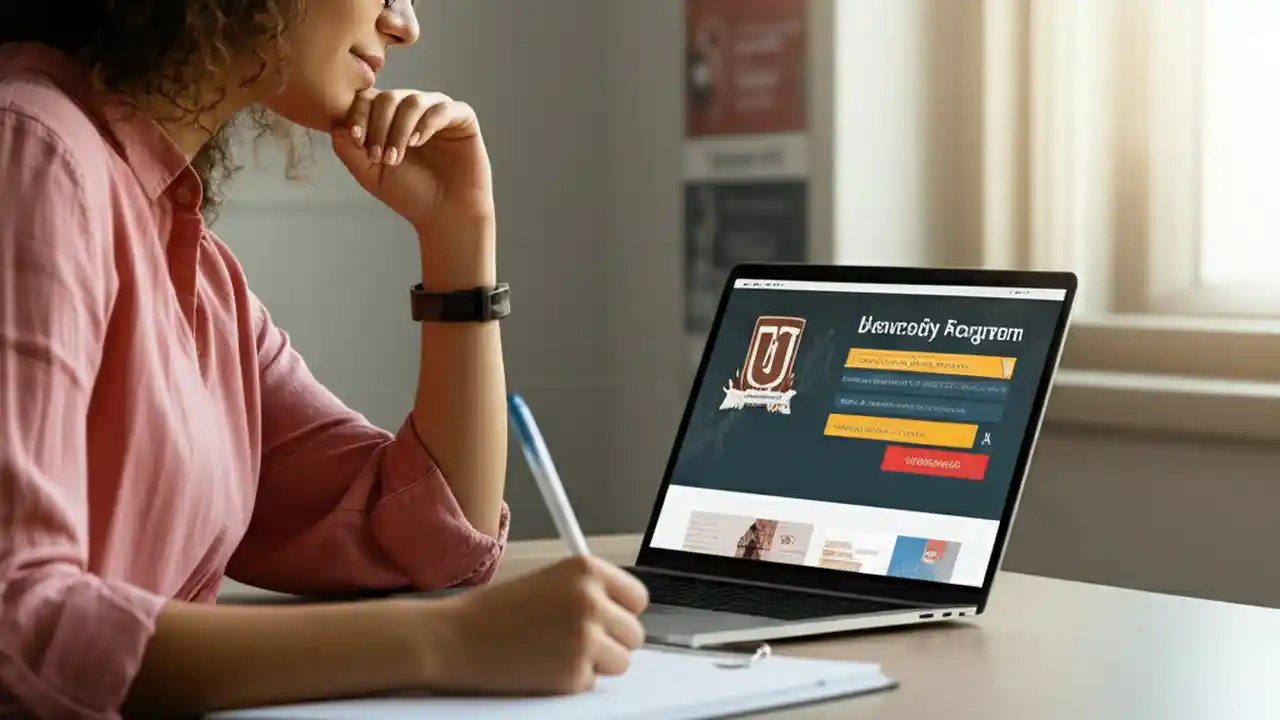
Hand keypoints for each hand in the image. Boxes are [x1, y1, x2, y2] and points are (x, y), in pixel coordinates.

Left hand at [331, 89, 494, 230]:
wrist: (445, 215)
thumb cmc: (410, 194)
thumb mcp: (370, 174)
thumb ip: (348, 150)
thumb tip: (335, 124)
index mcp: (389, 119)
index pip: (367, 99)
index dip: (358, 114)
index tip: (356, 140)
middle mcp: (412, 110)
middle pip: (387, 97)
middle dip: (378, 125)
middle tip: (378, 157)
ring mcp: (437, 111)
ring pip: (412, 100)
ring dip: (399, 129)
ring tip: (396, 158)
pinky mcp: (462, 118)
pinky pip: (442, 108)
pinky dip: (426, 123)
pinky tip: (418, 143)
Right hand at [421, 556, 649, 694]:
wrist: (454, 638)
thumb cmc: (494, 612)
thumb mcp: (549, 582)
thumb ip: (588, 593)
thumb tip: (622, 616)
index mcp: (587, 569)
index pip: (637, 597)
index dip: (621, 613)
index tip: (606, 620)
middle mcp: (592, 599)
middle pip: (634, 633)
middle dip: (611, 642)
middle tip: (574, 642)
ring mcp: (586, 637)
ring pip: (621, 661)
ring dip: (596, 664)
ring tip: (558, 654)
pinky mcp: (574, 673)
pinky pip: (593, 683)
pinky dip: (572, 682)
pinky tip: (543, 667)